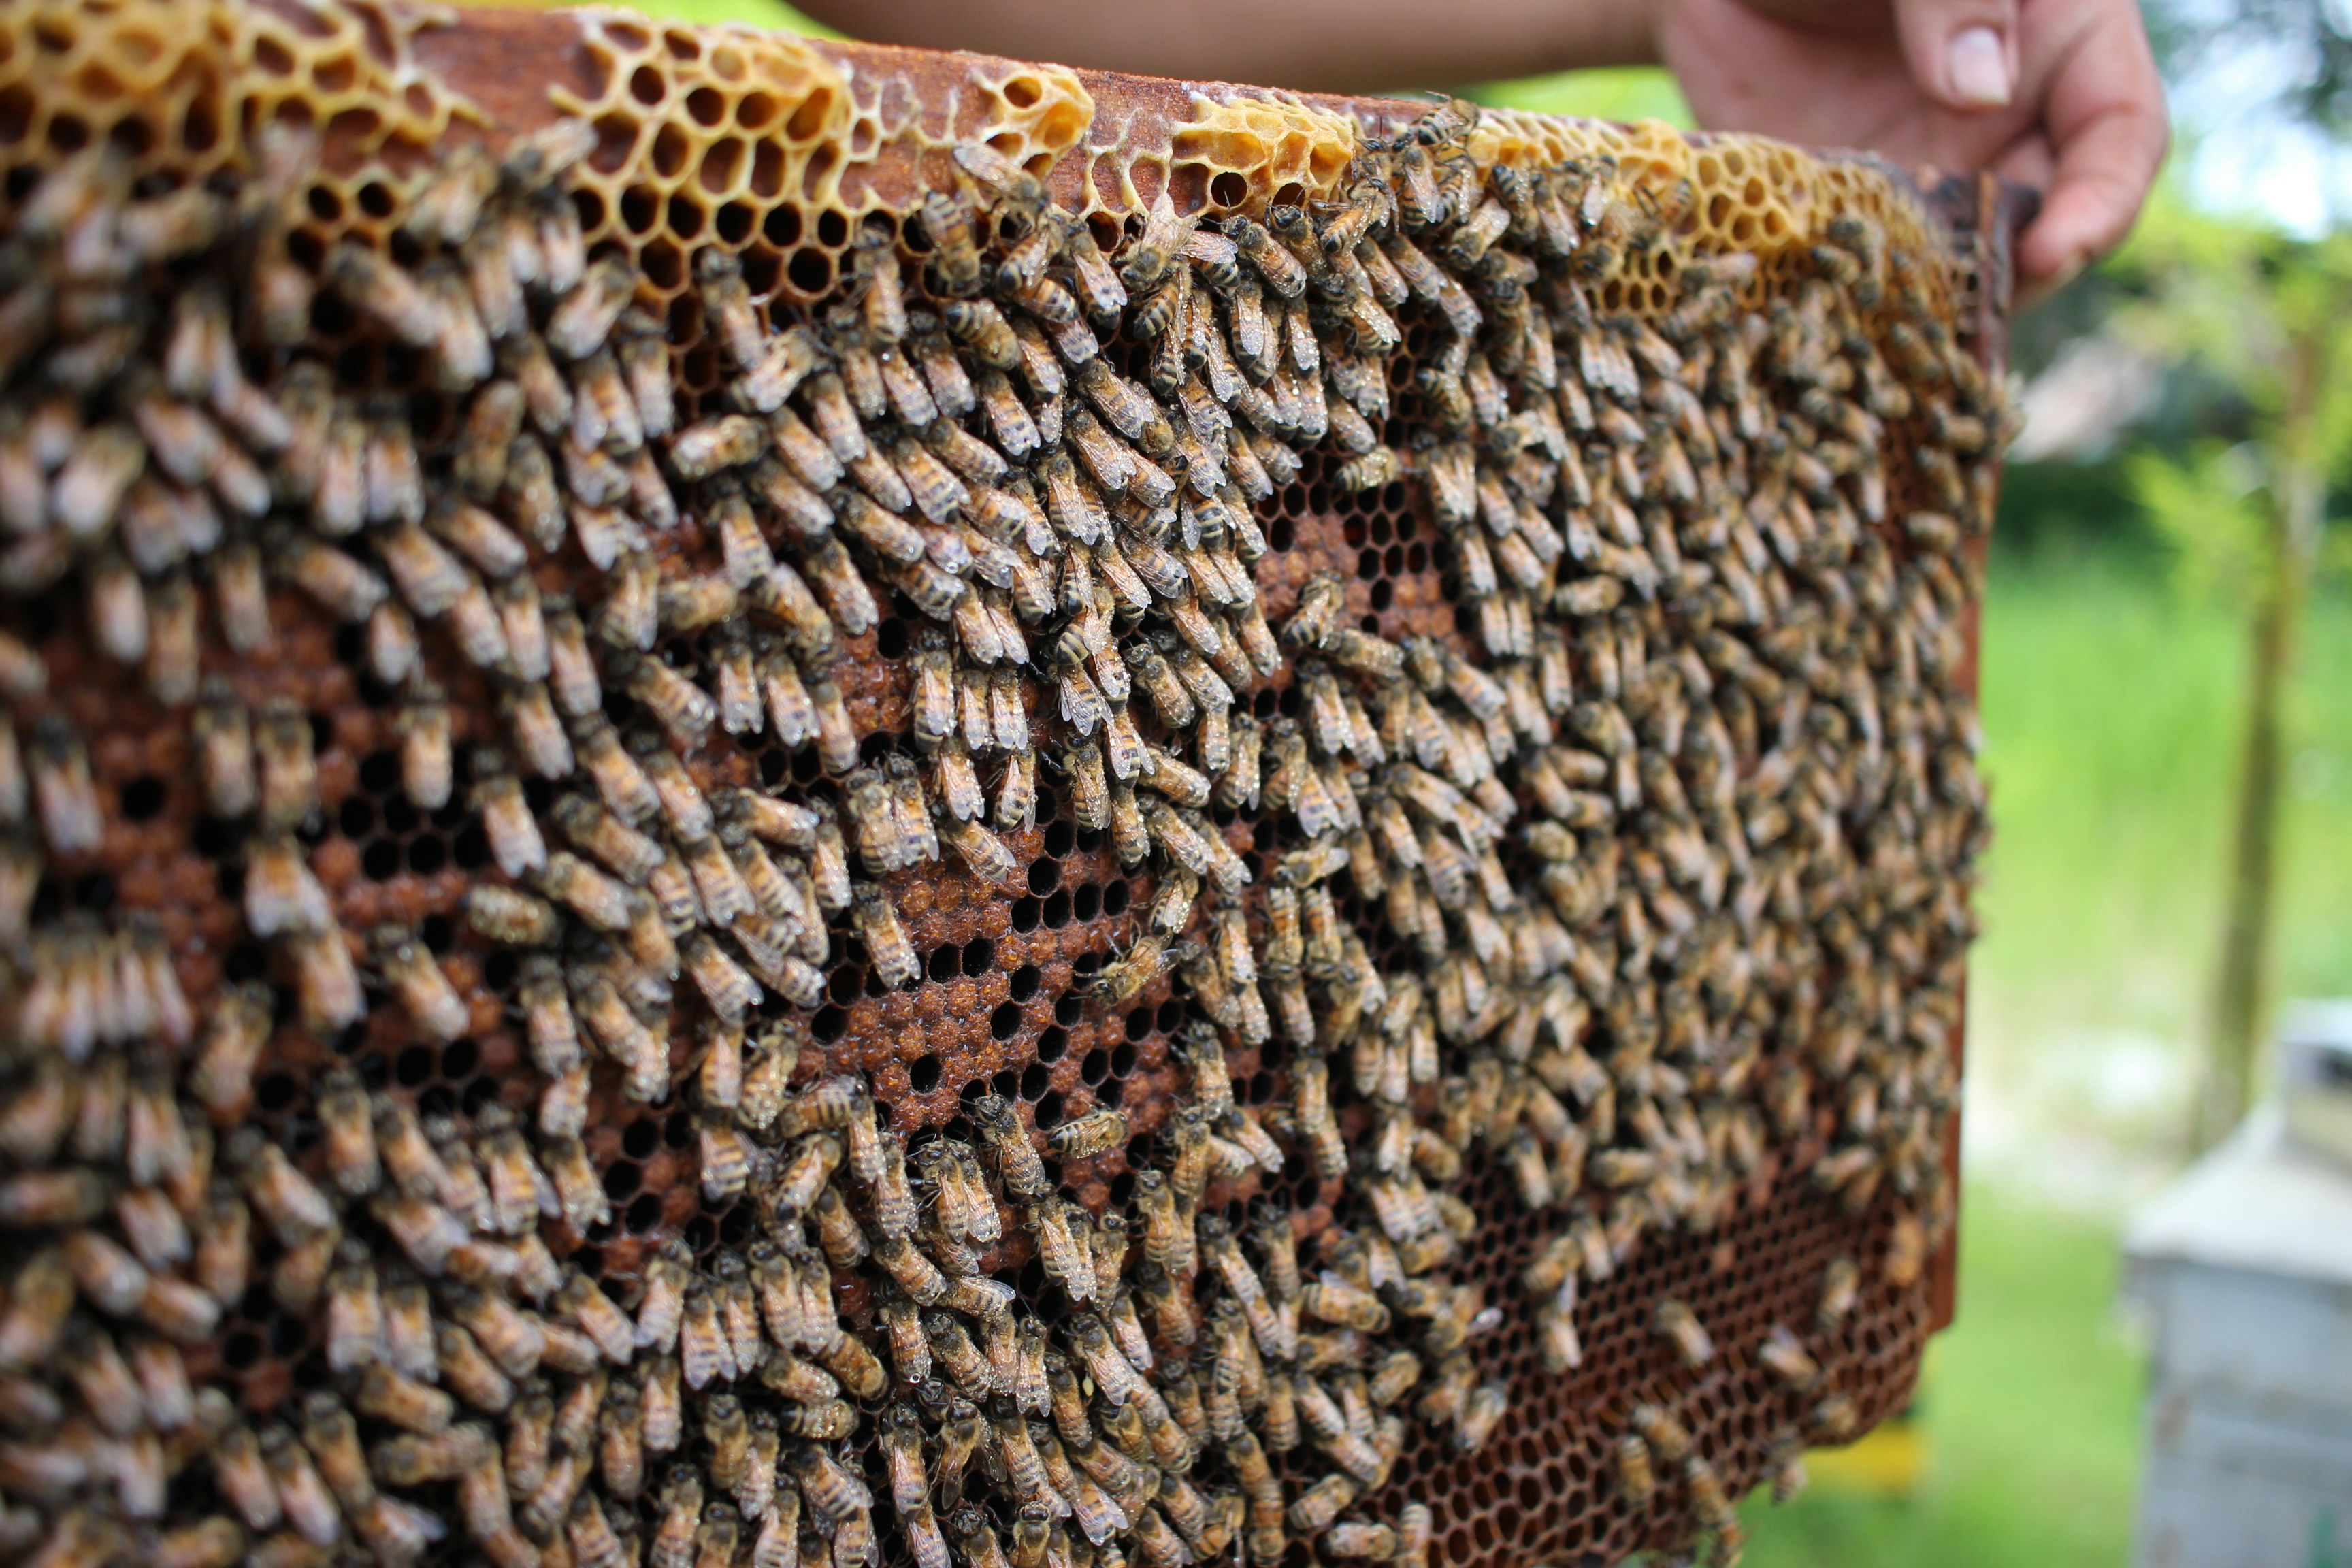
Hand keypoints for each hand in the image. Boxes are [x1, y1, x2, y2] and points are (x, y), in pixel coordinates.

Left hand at [1653, 0, 2167, 291]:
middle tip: (1965, 315)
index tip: (2050, 251)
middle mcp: (2004, 118)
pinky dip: (1857, 298)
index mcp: (2058, 40)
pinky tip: (1832, 323)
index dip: (2100, 201)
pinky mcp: (1848, 206)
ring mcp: (1926, 169)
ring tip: (1902, 335)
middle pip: (2044, 220)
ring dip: (1936, 301)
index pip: (2120, 133)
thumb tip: (1983, 92)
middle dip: (2013, 276)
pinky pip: (1866, 267)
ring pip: (1958, 260)